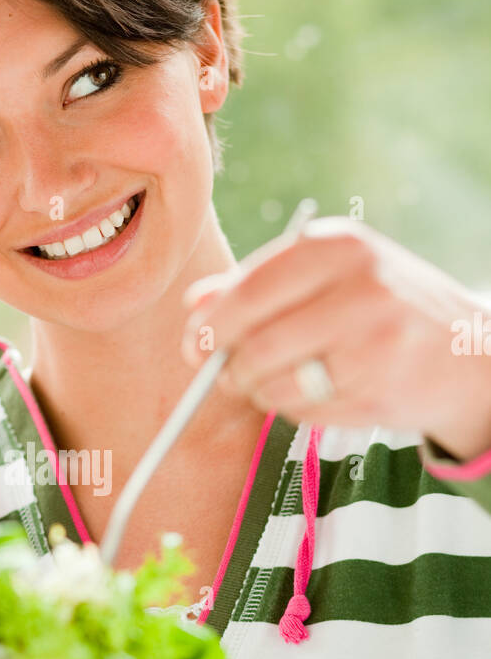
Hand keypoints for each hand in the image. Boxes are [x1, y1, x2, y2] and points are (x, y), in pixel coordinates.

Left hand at [182, 217, 490, 461]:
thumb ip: (259, 284)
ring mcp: (373, 344)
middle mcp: (361, 289)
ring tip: (277, 380)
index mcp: (340, 247)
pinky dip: (293, 409)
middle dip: (229, 366)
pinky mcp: (376, 392)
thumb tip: (195, 304)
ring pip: (274, 383)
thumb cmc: (383, 306)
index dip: (212, 324)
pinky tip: (318, 392)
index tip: (195, 343)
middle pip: (255, 343)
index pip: (250, 290)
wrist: (465, 351)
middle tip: (228, 372)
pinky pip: (301, 411)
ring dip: (260, 391)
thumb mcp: (330, 274)